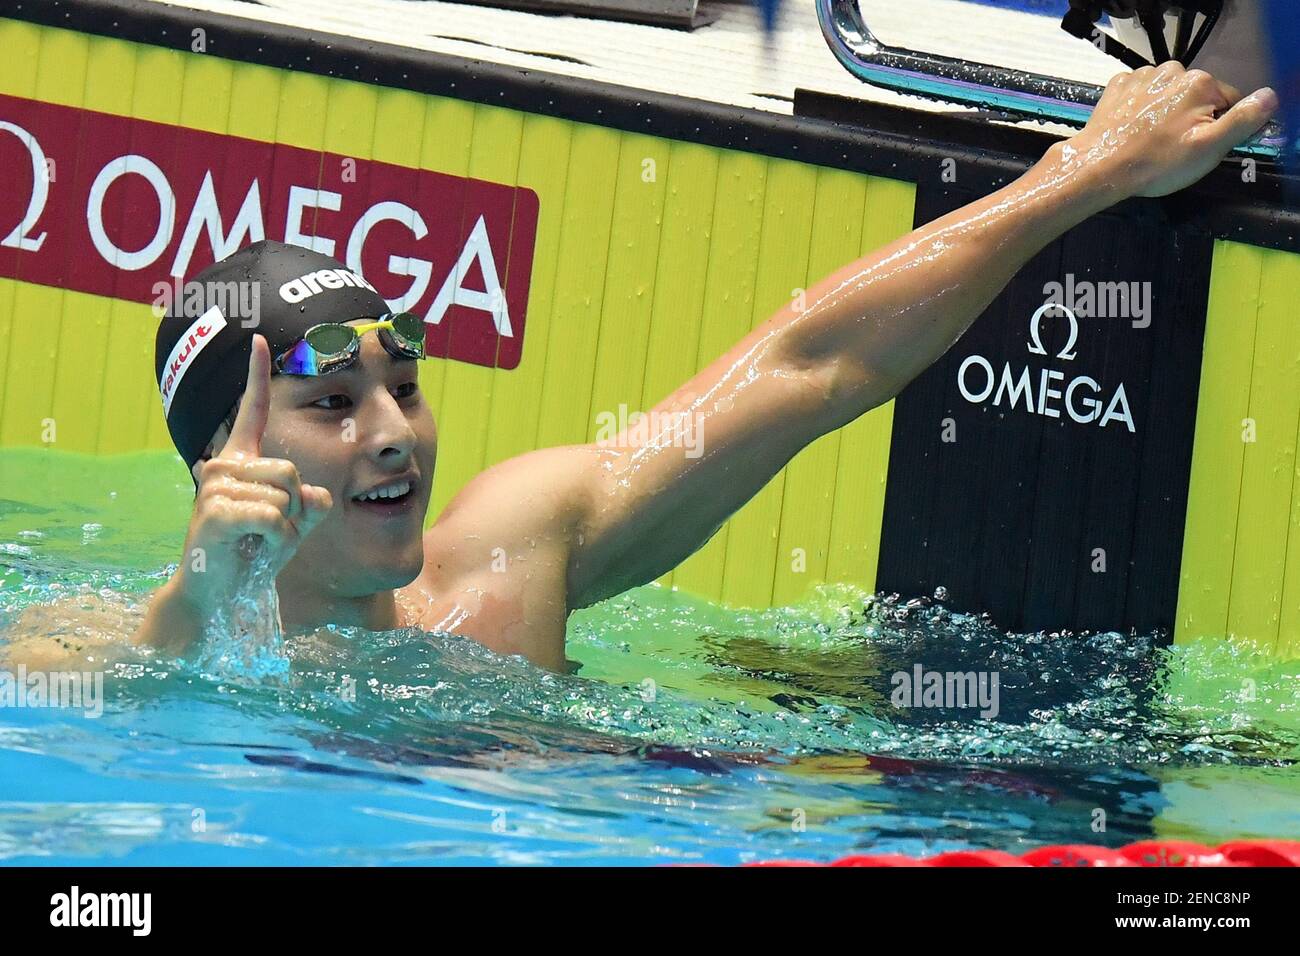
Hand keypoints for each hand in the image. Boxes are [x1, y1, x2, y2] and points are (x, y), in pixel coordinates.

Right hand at [173, 335, 332, 608]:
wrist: (219, 593)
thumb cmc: (254, 554)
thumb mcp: (293, 525)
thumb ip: (311, 504)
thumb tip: (315, 497)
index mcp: (242, 462)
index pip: (253, 412)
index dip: (256, 375)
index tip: (260, 340)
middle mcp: (223, 467)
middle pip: (290, 471)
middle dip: (295, 508)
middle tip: (270, 531)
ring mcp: (214, 488)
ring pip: (283, 495)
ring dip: (285, 527)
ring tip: (258, 541)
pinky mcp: (214, 513)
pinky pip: (271, 517)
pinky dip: (276, 539)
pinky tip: (254, 548)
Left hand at [1070, 62, 1277, 198]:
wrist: (1099, 167)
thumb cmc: (1157, 163)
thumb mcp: (1209, 147)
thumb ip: (1243, 119)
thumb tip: (1268, 97)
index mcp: (1200, 83)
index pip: (1227, 101)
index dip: (1218, 126)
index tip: (1199, 146)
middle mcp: (1172, 70)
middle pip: (1196, 97)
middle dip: (1191, 118)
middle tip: (1173, 148)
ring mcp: (1142, 76)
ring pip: (1168, 96)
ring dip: (1165, 114)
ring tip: (1150, 141)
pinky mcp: (1119, 86)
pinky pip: (1141, 95)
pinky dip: (1141, 110)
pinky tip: (1133, 130)